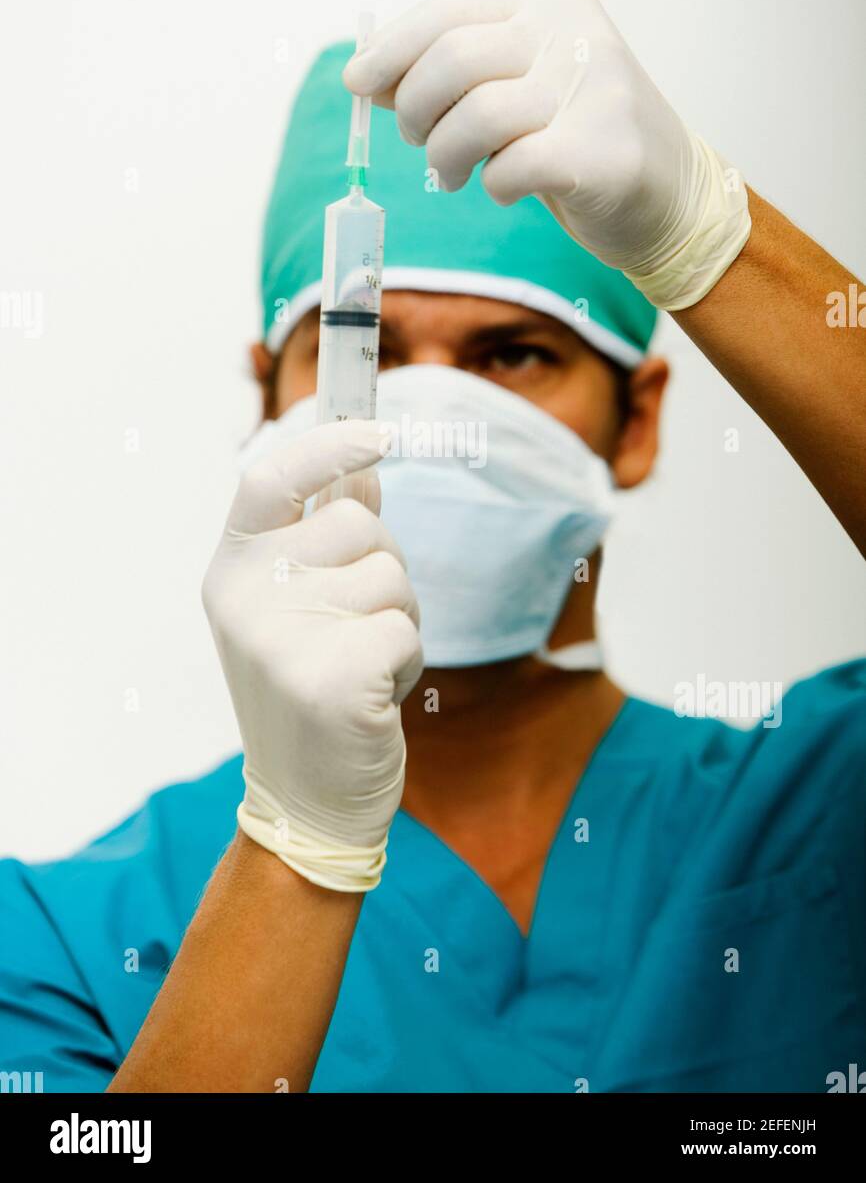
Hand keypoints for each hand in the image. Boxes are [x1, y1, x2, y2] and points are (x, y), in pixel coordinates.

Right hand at [202, 420, 423, 891]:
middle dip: (383, 567)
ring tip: (362, 666)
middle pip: (357, 523)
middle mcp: (244, 597)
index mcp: (230, 570)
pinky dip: (406, 660)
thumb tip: (363, 471)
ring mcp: (282, 637)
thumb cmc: (309, 691)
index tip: (379, 433)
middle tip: (357, 625)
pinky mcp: (331, 678)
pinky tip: (375, 697)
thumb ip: (324, 537)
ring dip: (397, 618)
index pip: (271, 476)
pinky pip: (406, 626)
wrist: (304, 801)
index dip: (327, 447)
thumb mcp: (298, 607)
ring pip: (391, 575)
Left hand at [342, 0, 749, 308]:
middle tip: (418, 142)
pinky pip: (512, 167)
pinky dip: (493, 186)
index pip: (449, 9)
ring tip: (451, 175)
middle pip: (453, 59)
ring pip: (476, 116)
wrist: (670, 194)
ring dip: (444, 155)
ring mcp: (595, 89)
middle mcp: (574, 32)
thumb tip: (366, 76)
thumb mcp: (518, 88)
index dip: (391, 47)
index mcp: (548, 2)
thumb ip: (454, 76)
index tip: (356, 81)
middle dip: (414, 108)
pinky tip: (503, 191)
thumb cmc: (578, 137)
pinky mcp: (602, 151)